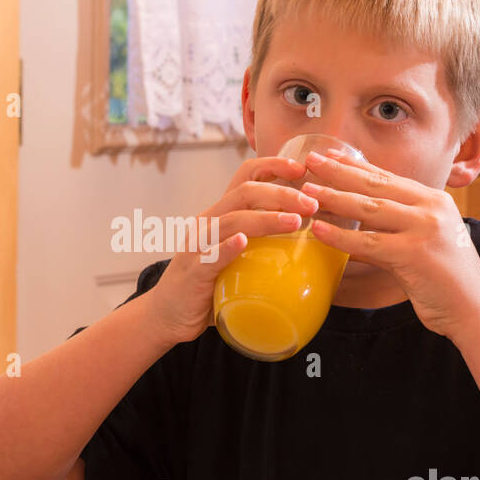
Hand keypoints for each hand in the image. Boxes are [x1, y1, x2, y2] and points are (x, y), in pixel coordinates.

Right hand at [143, 155, 320, 344]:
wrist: (168, 314)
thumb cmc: (209, 285)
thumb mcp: (235, 254)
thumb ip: (260, 242)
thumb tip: (308, 240)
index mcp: (219, 214)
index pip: (245, 176)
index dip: (272, 166)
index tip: (301, 169)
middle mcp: (207, 222)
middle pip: (245, 193)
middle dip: (281, 193)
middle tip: (311, 203)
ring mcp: (198, 245)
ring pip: (233, 220)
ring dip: (266, 218)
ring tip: (296, 222)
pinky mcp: (193, 271)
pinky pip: (210, 255)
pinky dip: (227, 247)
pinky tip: (244, 243)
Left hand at [300, 148, 479, 339]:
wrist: (475, 312)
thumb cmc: (447, 282)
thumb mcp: (426, 242)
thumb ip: (399, 226)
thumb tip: (360, 219)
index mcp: (435, 201)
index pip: (388, 177)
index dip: (357, 165)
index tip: (331, 154)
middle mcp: (431, 208)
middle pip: (376, 185)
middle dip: (340, 171)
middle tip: (311, 161)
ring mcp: (425, 229)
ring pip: (369, 209)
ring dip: (334, 198)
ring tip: (306, 192)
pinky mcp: (414, 254)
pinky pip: (368, 243)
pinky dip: (340, 237)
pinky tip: (317, 230)